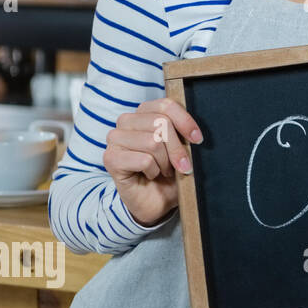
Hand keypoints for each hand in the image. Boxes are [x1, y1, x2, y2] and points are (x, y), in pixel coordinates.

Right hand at [103, 97, 203, 226]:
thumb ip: (185, 134)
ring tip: (164, 170)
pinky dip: (154, 171)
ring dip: (165, 162)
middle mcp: (126, 121)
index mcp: (145, 113)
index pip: (166, 105)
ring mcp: (115, 139)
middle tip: (180, 165)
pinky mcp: (110, 158)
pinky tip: (150, 175)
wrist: (156, 201)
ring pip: (152, 141)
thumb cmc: (170, 172)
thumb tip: (194, 132)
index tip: (198, 140)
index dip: (185, 121)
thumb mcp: (183, 150)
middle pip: (161, 123)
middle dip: (177, 149)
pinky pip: (144, 160)